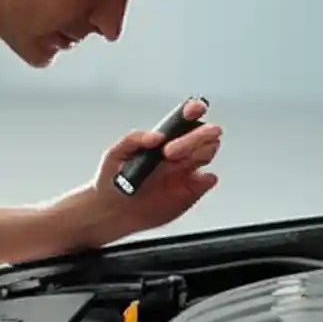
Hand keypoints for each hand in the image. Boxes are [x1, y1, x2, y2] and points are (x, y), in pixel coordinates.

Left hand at [83, 99, 221, 242]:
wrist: (114, 212)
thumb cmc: (114, 180)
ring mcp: (187, 170)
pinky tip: (191, 180)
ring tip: (173, 160)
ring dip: (198, 151)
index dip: (194, 109)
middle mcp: (180, 151)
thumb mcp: (114, 155)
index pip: (186, 118)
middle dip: (195, 136)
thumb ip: (134, 140)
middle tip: (171, 150)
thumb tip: (156, 136)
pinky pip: (208, 179)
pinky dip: (205, 177)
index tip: (193, 110)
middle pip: (205, 133)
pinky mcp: (192, 190)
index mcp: (164, 138)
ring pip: (209, 150)